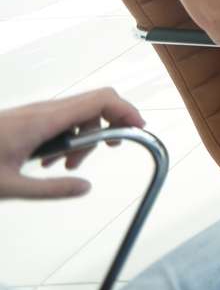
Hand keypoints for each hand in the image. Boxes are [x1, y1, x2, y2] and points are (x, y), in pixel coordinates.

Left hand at [0, 88, 144, 200]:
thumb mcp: (10, 187)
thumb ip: (51, 190)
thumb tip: (85, 188)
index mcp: (44, 120)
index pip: (101, 100)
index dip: (127, 110)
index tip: (137, 130)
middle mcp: (43, 110)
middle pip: (95, 105)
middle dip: (103, 130)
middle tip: (87, 161)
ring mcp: (35, 112)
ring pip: (78, 113)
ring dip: (82, 137)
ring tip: (62, 167)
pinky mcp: (27, 118)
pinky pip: (60, 119)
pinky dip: (66, 137)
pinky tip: (46, 161)